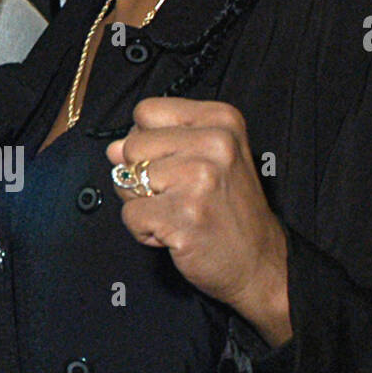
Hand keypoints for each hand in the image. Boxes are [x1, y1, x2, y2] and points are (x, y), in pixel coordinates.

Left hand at [106, 97, 291, 346]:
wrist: (259, 261)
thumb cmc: (229, 210)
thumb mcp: (207, 159)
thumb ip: (159, 144)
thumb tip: (112, 149)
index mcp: (220, 120)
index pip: (146, 111)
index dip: (147, 141)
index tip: (173, 163)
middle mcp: (214, 143)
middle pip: (131, 146)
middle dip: (140, 175)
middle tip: (175, 195)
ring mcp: (199, 179)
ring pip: (126, 180)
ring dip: (142, 204)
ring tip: (177, 214)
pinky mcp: (184, 215)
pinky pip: (130, 215)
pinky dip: (143, 231)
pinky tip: (174, 232)